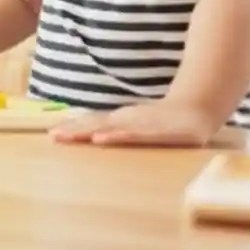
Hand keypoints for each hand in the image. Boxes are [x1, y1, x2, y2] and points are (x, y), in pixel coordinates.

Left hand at [50, 100, 220, 146]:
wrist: (197, 110)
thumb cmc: (165, 121)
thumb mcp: (139, 127)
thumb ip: (122, 131)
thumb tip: (99, 136)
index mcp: (120, 119)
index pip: (92, 123)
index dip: (72, 128)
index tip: (52, 134)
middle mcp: (125, 119)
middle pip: (94, 124)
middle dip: (73, 130)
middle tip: (52, 136)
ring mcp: (138, 123)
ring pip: (108, 128)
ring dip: (87, 132)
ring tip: (67, 137)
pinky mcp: (153, 130)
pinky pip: (131, 134)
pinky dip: (115, 136)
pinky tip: (100, 139)